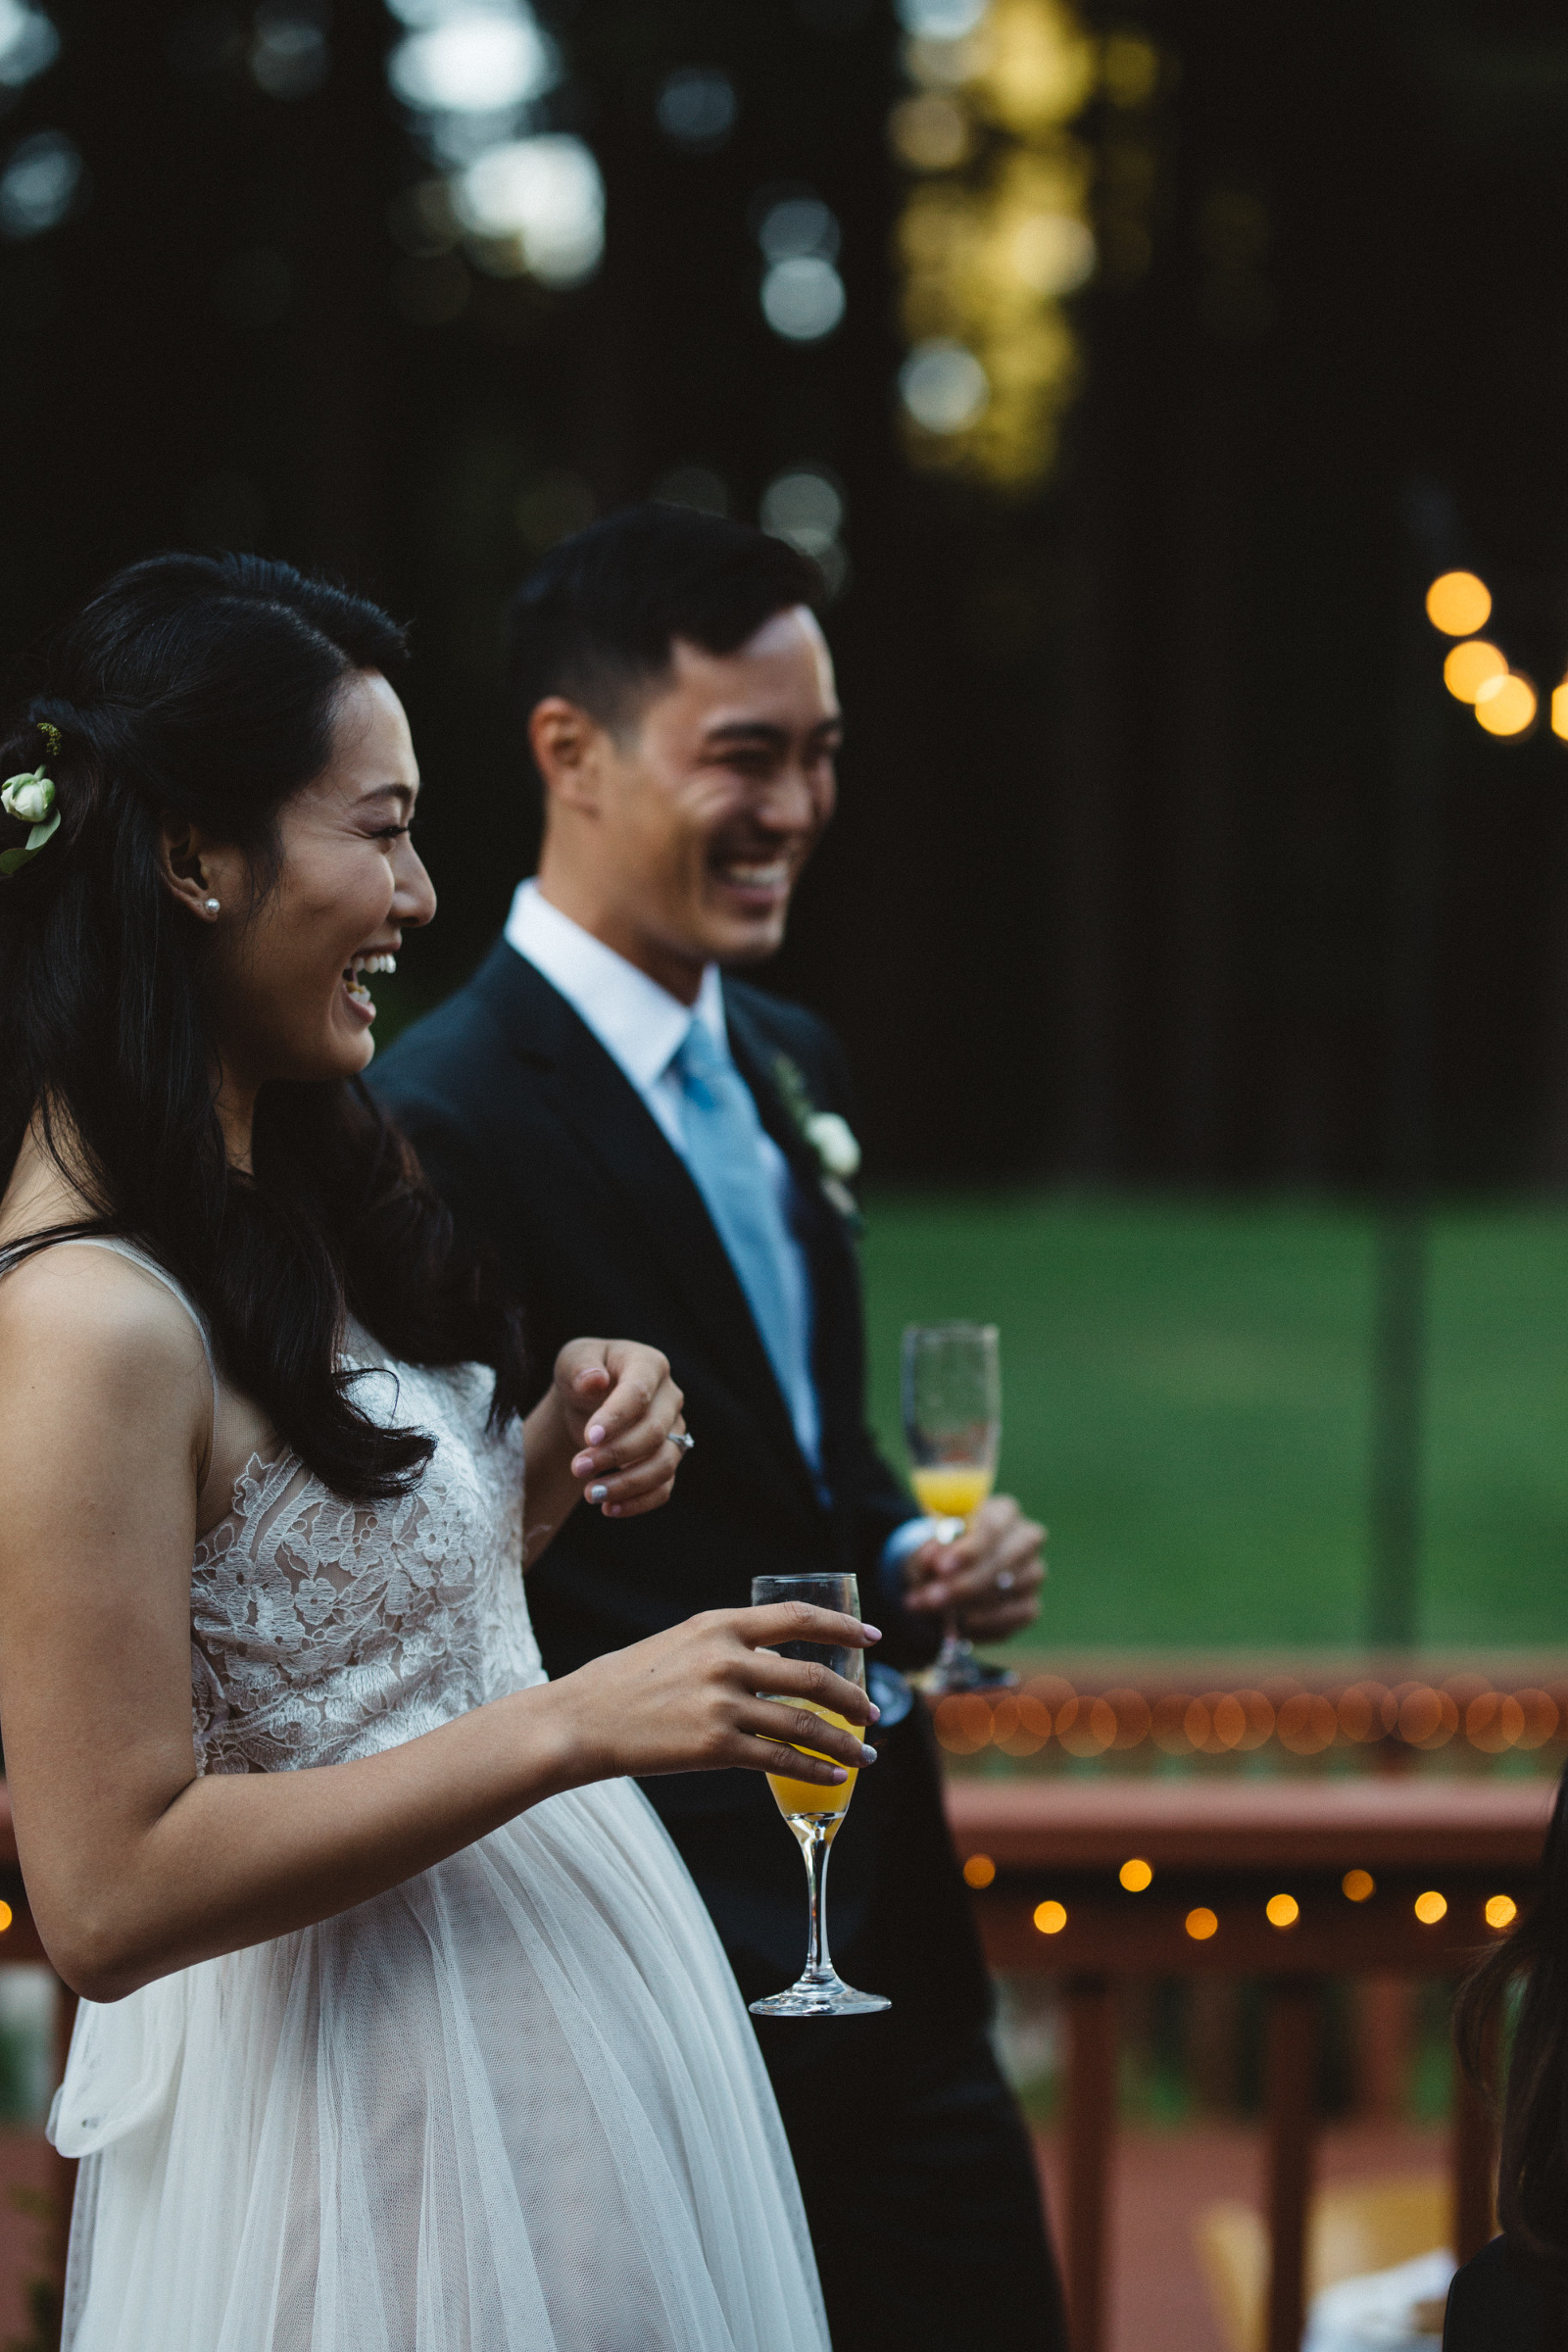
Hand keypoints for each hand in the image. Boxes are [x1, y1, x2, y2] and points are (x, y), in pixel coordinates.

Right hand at [549, 1603, 882, 1787]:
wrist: (581, 1719)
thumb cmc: (626, 1681)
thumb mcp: (680, 1642)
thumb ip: (726, 1644)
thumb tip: (773, 1659)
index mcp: (719, 1623)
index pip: (798, 1617)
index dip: (843, 1626)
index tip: (872, 1637)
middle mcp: (726, 1658)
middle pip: (813, 1676)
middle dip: (852, 1698)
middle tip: (872, 1711)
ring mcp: (722, 1703)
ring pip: (804, 1723)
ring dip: (843, 1742)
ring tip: (864, 1754)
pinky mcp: (715, 1746)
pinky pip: (780, 1759)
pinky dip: (814, 1770)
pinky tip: (833, 1777)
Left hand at [552, 1338, 687, 1518]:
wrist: (587, 1401)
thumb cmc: (582, 1375)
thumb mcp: (573, 1360)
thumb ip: (581, 1366)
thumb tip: (594, 1380)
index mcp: (649, 1365)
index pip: (639, 1392)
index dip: (617, 1417)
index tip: (590, 1437)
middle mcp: (670, 1398)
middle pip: (654, 1432)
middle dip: (615, 1454)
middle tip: (578, 1468)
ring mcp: (674, 1431)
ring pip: (663, 1464)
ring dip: (627, 1484)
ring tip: (591, 1494)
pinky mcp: (669, 1459)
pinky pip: (664, 1487)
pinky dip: (638, 1502)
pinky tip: (608, 1508)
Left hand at [903, 1495, 1045, 1642]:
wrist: (948, 1579)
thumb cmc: (941, 1553)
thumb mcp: (927, 1547)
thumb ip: (927, 1553)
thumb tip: (933, 1563)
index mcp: (1003, 1511)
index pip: (993, 1526)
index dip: (968, 1549)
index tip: (941, 1567)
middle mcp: (1027, 1540)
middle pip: (1005, 1561)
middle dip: (966, 1583)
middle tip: (933, 1598)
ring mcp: (1034, 1573)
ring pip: (1007, 1591)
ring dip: (967, 1605)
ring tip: (934, 1610)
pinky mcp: (1031, 1606)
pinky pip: (1010, 1619)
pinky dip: (981, 1625)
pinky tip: (957, 1625)